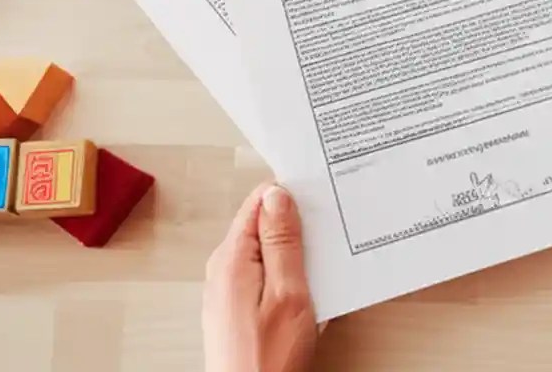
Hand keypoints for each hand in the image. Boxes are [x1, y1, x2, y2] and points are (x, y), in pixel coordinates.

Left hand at [203, 184, 317, 371]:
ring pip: (268, 253)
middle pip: (263, 226)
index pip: (259, 202)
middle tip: (328, 238)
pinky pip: (267, 276)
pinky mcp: (239, 308)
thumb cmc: (268, 361)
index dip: (291, 197)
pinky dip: (289, 277)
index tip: (319, 200)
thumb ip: (282, 242)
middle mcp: (224, 270)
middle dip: (297, 227)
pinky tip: (308, 292)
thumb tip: (277, 196)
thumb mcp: (288, 293)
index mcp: (232, 258)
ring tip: (322, 269)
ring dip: (296, 255)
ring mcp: (230, 290)